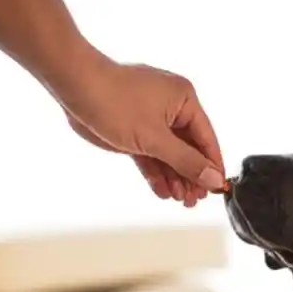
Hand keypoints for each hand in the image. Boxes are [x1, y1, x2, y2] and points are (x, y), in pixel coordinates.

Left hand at [63, 61, 224, 208]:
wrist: (76, 90)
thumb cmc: (115, 101)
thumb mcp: (155, 138)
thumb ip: (186, 161)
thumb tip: (213, 178)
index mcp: (184, 99)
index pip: (206, 138)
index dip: (212, 166)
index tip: (216, 190)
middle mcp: (171, 108)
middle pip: (189, 149)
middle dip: (191, 176)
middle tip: (194, 201)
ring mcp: (151, 119)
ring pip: (169, 154)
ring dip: (174, 177)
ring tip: (179, 200)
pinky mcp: (134, 130)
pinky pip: (151, 154)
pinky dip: (156, 172)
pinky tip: (163, 190)